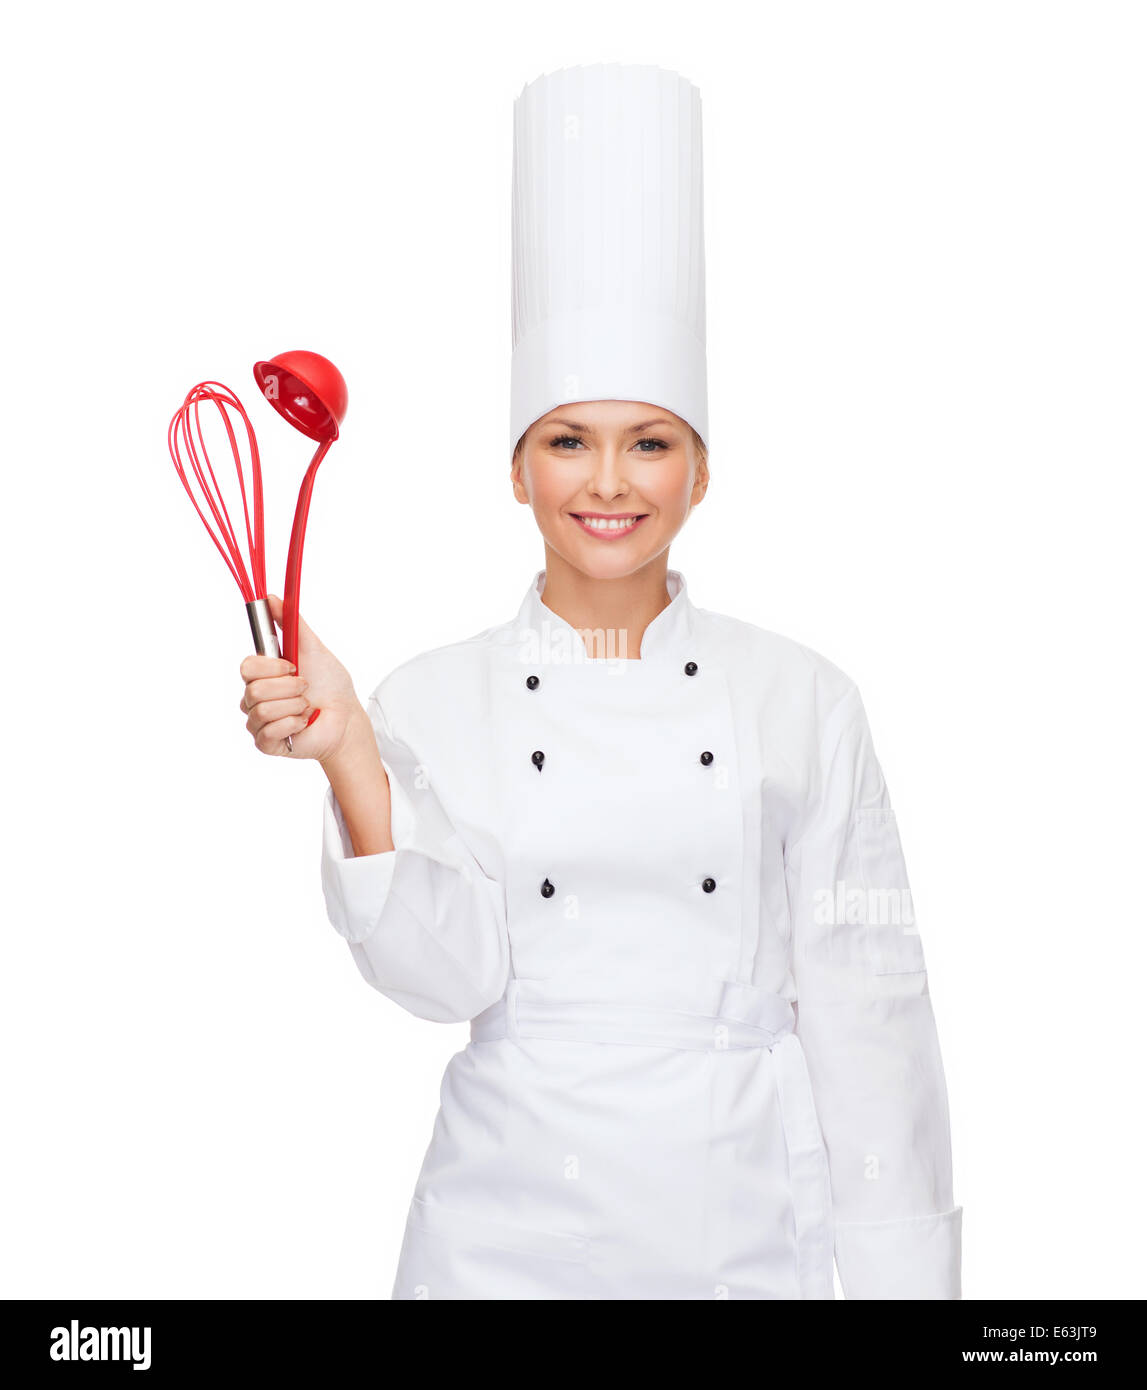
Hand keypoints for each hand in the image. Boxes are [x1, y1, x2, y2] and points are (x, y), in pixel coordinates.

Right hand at [238, 594, 361, 760]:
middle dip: (290, 688)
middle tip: (305, 689)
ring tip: (307, 707)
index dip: (272, 667)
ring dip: (295, 706)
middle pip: (254, 690)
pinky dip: (293, 724)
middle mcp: (254, 697)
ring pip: (264, 710)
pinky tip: (303, 723)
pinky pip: (269, 731)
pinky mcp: (265, 743)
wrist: (345, 717)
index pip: (247, 666)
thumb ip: (292, 624)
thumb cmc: (330, 684)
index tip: (293, 666)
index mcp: (262, 674)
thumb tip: (273, 597)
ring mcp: (258, 721)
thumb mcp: (313, 648)